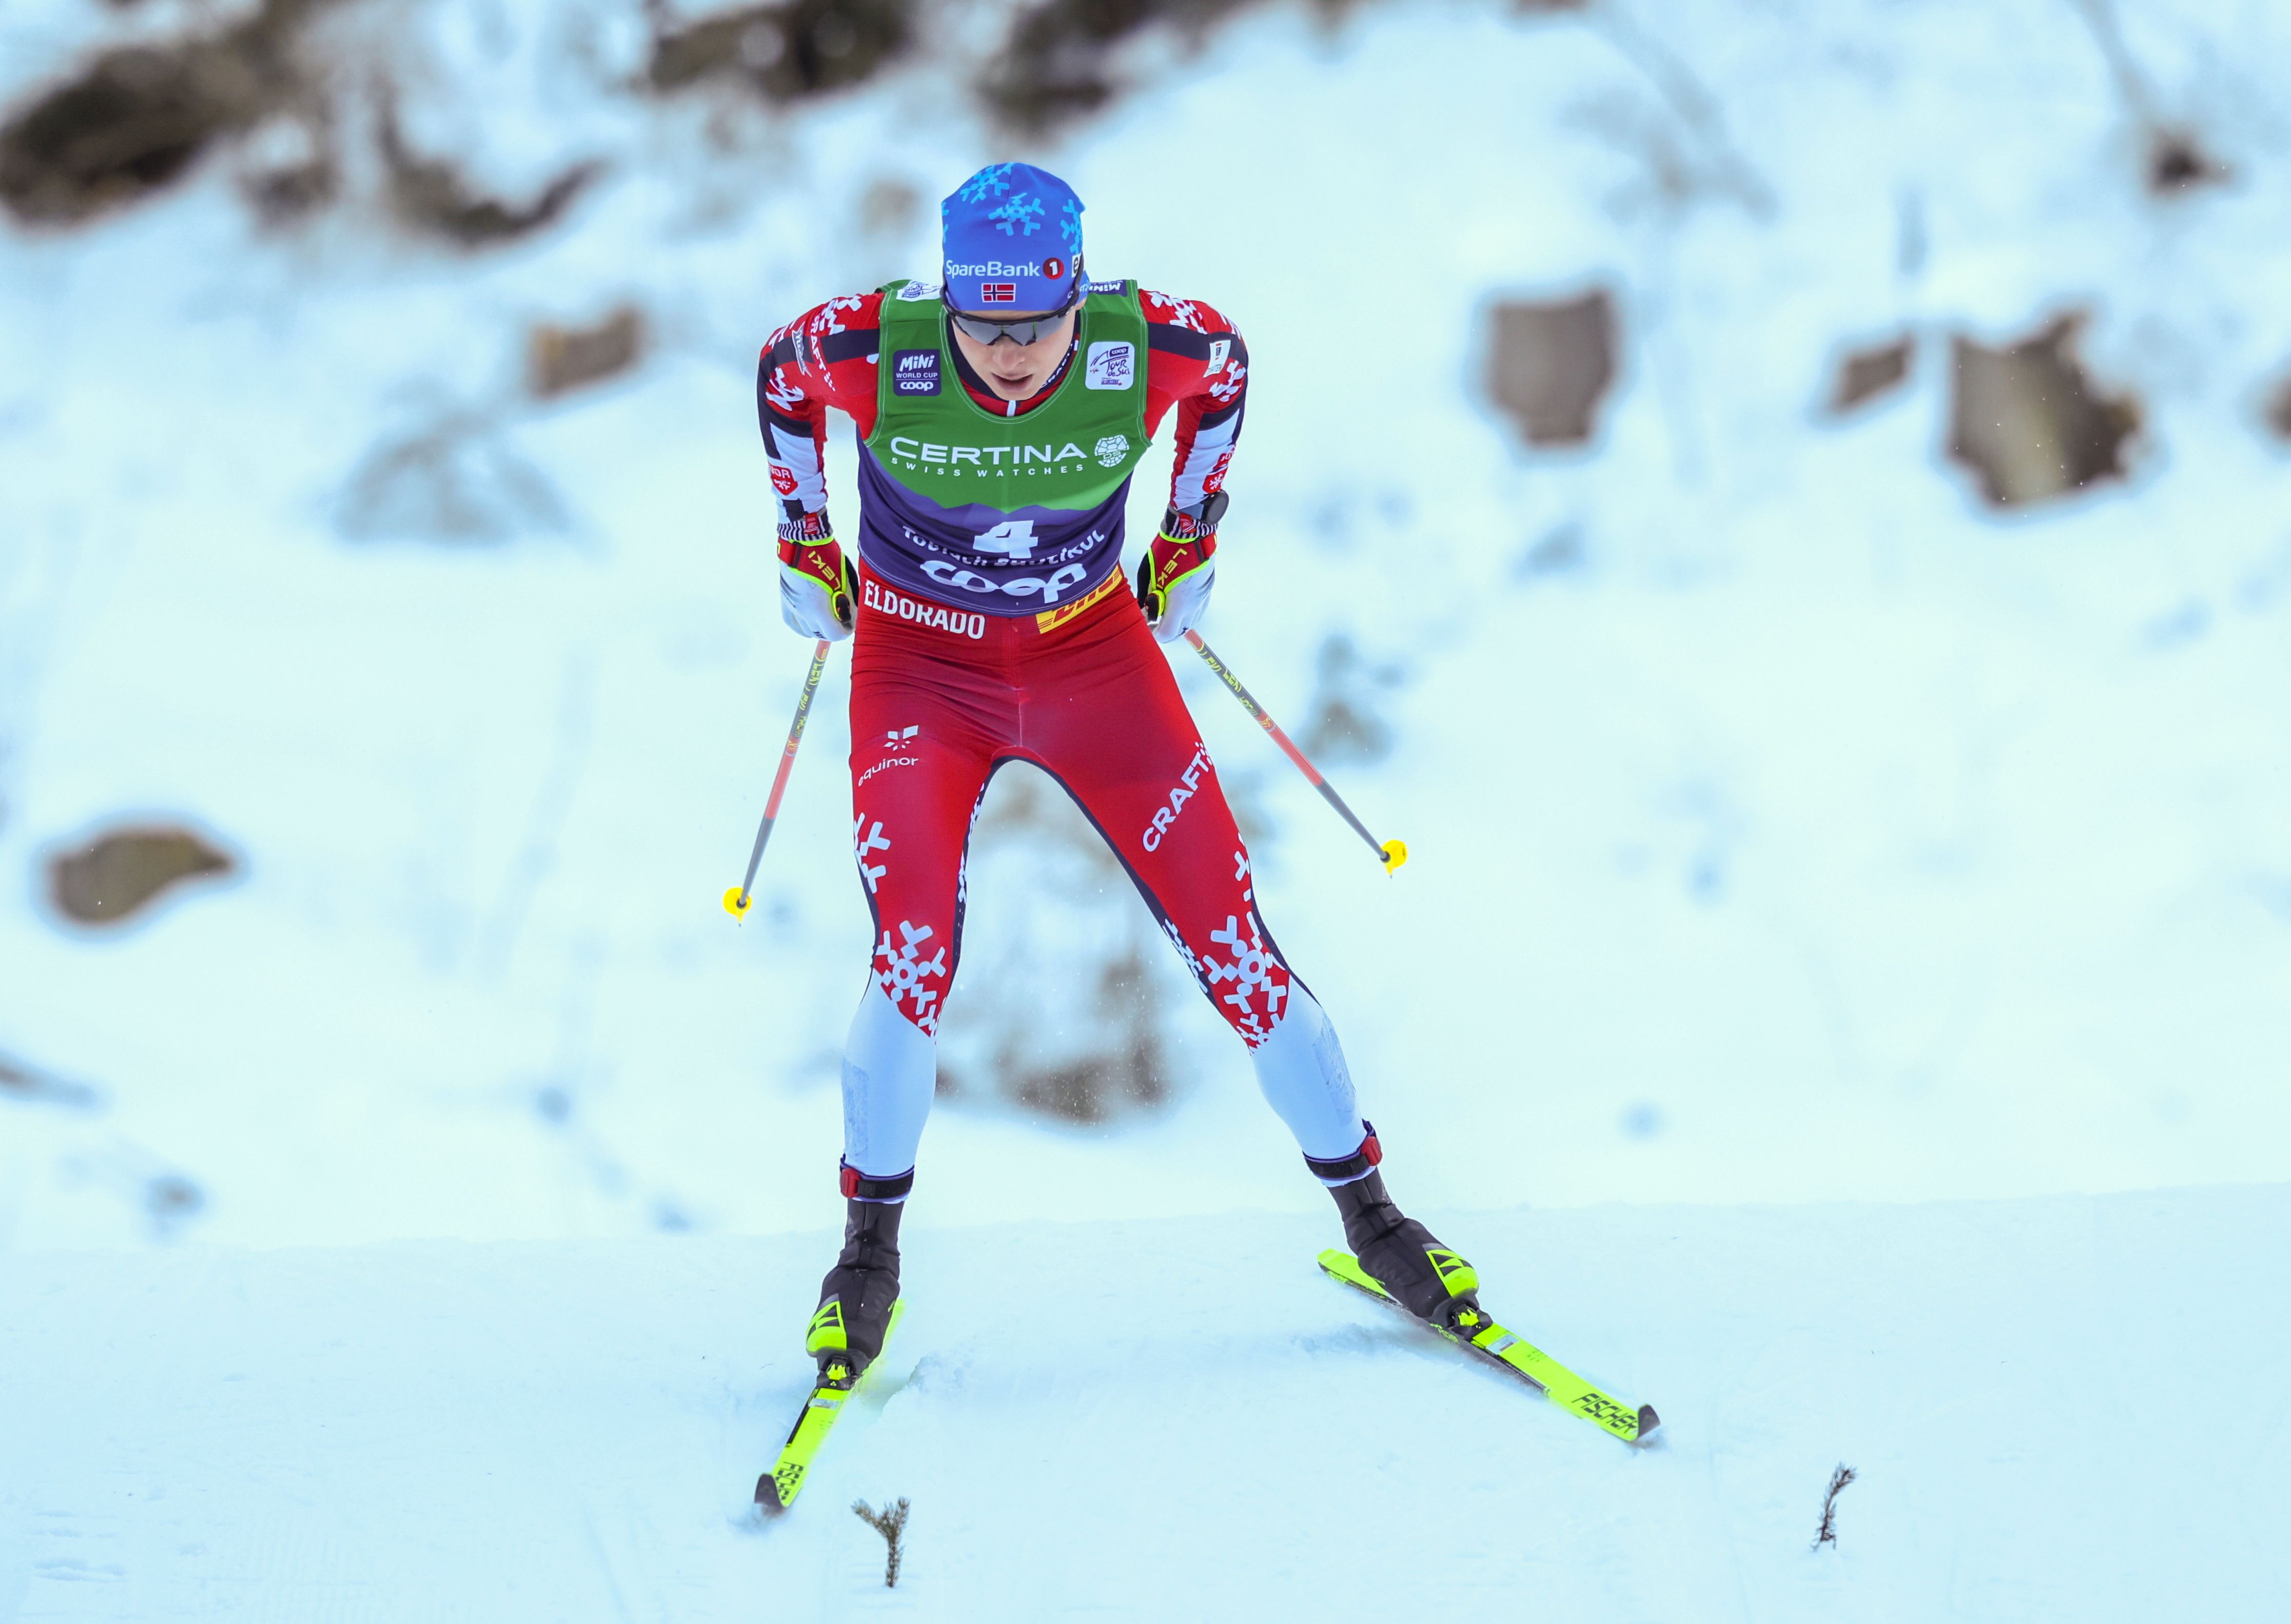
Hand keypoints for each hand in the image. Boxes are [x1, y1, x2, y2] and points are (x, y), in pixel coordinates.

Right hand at [778, 532, 856, 641]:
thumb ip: (848, 602)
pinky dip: (802, 626)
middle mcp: (802, 610)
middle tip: (843, 620)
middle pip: (820, 633)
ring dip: (819, 629)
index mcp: (817, 608)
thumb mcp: (844, 580)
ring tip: (829, 620)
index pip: (834, 634)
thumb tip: (852, 616)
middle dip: (834, 629)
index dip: (846, 631)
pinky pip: (792, 621)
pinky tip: (810, 623)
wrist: (802, 539)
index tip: (851, 623)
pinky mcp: (785, 597)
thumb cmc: (826, 557)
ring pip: (806, 630)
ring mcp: (792, 605)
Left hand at [1136, 493, 1226, 643]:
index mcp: (1180, 602)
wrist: (1192, 531)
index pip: (1167, 632)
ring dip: (1177, 620)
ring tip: (1164, 607)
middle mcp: (1195, 603)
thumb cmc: (1168, 549)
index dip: (1153, 633)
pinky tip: (1176, 600)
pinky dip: (1186, 610)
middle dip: (1165, 628)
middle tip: (1152, 617)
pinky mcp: (1208, 588)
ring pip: (1191, 621)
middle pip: (1180, 631)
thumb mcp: (1149, 574)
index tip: (1146, 624)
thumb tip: (1143, 607)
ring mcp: (1204, 596)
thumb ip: (1147, 594)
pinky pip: (1197, 608)